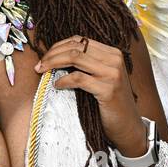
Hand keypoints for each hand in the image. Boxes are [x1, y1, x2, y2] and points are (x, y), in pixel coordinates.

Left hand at [35, 35, 144, 154]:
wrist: (128, 126)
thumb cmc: (110, 103)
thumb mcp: (102, 77)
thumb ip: (87, 65)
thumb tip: (56, 56)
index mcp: (112, 53)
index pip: (80, 40)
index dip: (59, 46)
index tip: (45, 57)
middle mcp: (114, 59)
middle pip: (75, 47)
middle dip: (52, 54)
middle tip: (39, 65)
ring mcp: (112, 74)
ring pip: (75, 58)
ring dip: (53, 63)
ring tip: (42, 72)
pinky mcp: (108, 89)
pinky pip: (78, 78)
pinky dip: (63, 80)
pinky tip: (57, 85)